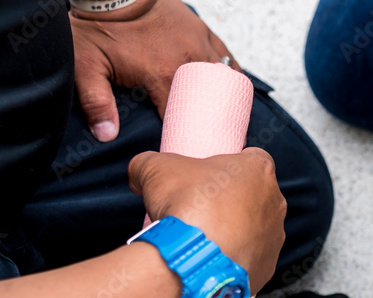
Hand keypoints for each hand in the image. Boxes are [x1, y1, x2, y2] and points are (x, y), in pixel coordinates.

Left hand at [70, 0, 239, 141]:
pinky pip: (226, 56)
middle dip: (207, 119)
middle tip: (205, 134)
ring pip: (222, 80)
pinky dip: (231, 73)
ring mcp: (198, 44)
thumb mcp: (87, 64)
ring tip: (221, 115)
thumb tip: (106, 135)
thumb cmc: (99, 24)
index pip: (180, 117)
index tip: (182, 144)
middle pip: (207, 102)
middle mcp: (188, 61)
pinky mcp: (202, 30)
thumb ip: (96, 101)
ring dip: (221, 97)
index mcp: (162, 75)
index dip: (182, 134)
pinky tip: (231, 85)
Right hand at [127, 149, 286, 293]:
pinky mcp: (268, 266)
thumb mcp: (155, 168)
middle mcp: (275, 203)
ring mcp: (275, 237)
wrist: (195, 256)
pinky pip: (253, 259)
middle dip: (234, 200)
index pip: (252, 158)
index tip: (213, 175)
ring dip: (237, 232)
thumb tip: (138, 173)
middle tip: (205, 207)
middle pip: (256, 196)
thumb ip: (147, 164)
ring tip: (206, 237)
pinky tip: (213, 260)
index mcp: (258, 170)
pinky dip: (235, 259)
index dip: (232, 164)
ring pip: (256, 230)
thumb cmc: (187, 204)